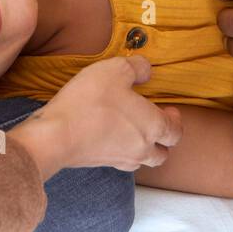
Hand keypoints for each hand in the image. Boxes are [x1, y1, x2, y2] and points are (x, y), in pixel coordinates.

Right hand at [9, 56, 183, 178]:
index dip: (175, 120)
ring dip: (143, 148)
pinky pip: (120, 161)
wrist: (57, 136)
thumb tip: (146, 70)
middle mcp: (142, 148)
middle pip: (162, 153)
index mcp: (153, 127)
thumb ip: (137, 67)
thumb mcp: (115, 69)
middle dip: (162, 140)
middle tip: (153, 122)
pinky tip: (109, 136)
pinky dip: (121, 150)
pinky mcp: (100, 164)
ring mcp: (120, 159)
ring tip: (132, 130)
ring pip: (142, 160)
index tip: (167, 109)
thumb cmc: (90, 102)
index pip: (176, 132)